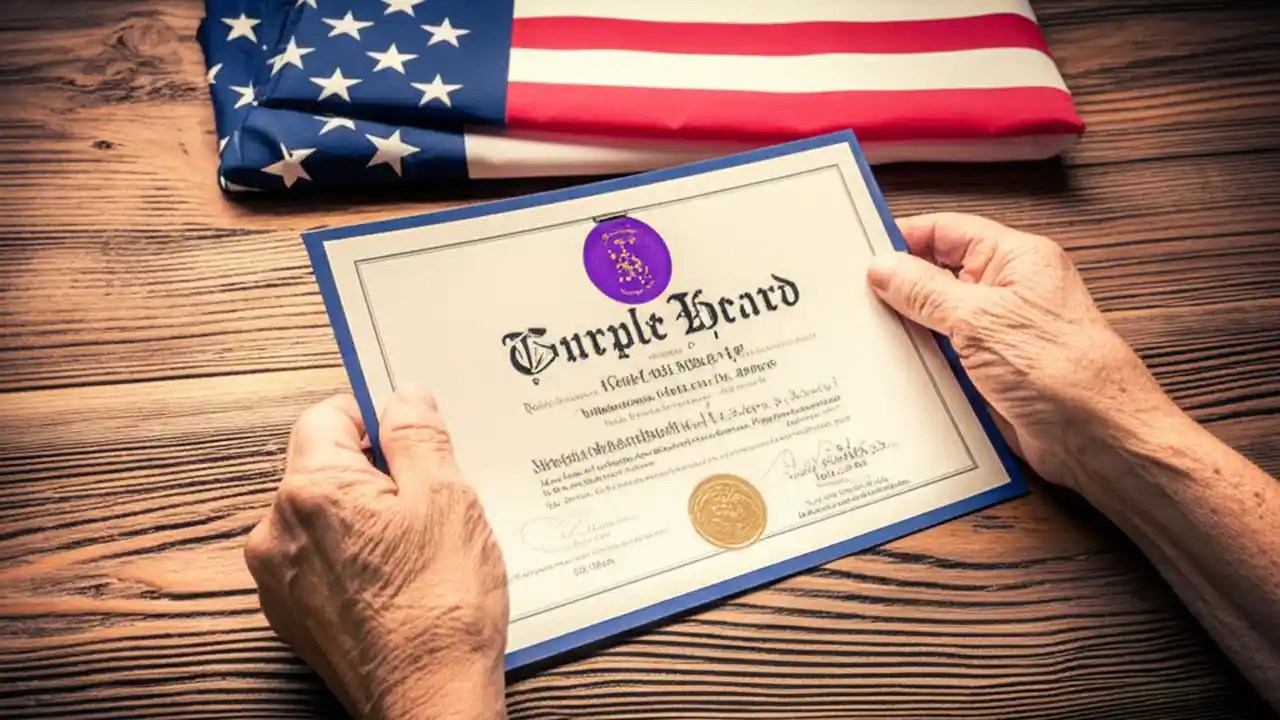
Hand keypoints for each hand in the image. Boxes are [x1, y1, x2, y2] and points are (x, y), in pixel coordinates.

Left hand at [245, 387, 508, 719]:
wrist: (429, 700)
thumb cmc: (442, 609)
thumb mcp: (448, 499)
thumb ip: (418, 435)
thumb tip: (403, 396)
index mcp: (311, 490)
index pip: (330, 414)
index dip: (377, 417)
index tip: (414, 435)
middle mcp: (277, 532)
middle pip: (325, 467)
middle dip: (378, 472)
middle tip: (433, 499)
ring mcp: (280, 579)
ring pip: (326, 516)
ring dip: (369, 517)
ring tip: (422, 547)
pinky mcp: (293, 616)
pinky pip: (323, 561)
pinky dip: (358, 558)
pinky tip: (404, 579)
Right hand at [866, 213, 1174, 491]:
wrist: (1098, 439)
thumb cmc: (1061, 370)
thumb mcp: (980, 320)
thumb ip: (926, 291)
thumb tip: (883, 267)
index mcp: (1015, 259)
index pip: (946, 232)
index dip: (902, 237)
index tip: (856, 250)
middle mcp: (1006, 291)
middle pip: (937, 276)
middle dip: (896, 287)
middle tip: (846, 296)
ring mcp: (997, 334)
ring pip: (935, 321)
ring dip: (904, 329)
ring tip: (856, 332)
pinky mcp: (989, 373)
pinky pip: (942, 360)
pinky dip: (917, 363)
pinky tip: (884, 367)